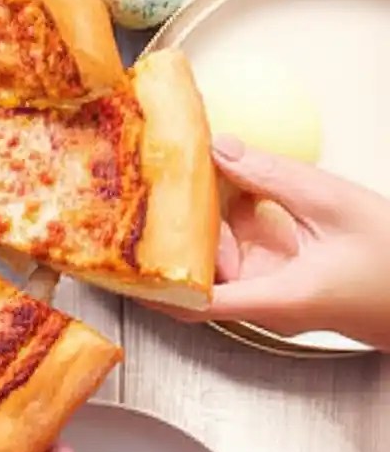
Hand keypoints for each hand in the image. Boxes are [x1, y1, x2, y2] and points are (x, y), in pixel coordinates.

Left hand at [162, 136, 389, 350]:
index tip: (118, 262)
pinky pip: (248, 248)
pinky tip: (229, 182)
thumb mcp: (334, 205)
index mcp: (276, 297)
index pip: (195, 302)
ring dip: (205, 219)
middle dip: (172, 233)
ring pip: (222, 256)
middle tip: (144, 188)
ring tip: (177, 173)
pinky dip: (235, 218)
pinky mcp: (287, 277)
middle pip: (200, 269)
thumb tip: (218, 148)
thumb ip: (272, 176)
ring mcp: (276, 291)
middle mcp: (268, 302)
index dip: (151, 285)